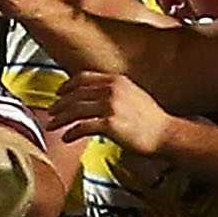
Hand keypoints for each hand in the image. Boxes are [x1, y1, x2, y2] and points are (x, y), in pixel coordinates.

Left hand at [51, 70, 176, 155]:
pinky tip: (67, 138)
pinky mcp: (110, 124)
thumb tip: (97, 98)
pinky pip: (83, 127)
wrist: (166, 133)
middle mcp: (112, 89)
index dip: (67, 85)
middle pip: (76, 94)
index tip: (59, 92)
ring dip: (61, 118)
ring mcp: (111, 106)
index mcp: (117, 81)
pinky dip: (71, 133)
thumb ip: (114, 92)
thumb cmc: (152, 120)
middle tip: (51, 111)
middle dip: (59, 104)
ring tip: (53, 125)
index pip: (84, 78)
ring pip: (75, 109)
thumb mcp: (133, 95)